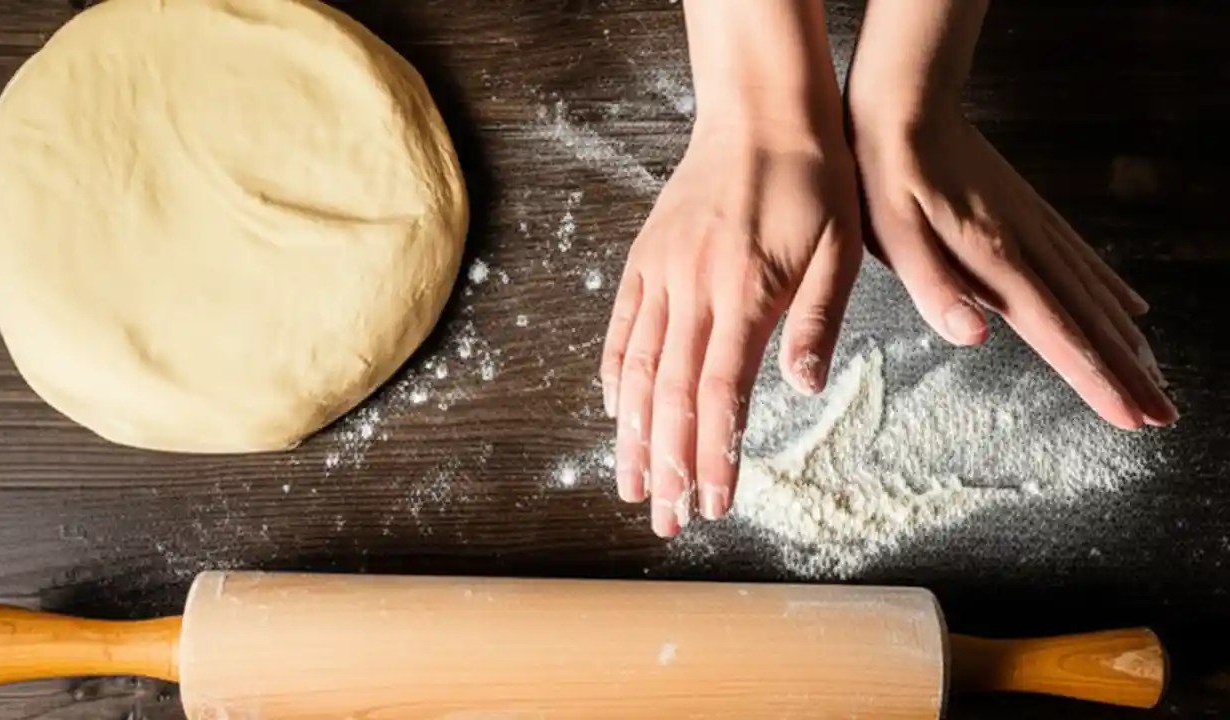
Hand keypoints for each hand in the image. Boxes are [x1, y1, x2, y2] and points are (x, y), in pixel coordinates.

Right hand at [600, 125, 862, 536]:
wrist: (763, 113)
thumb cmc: (813, 182)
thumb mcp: (839, 249)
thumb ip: (817, 319)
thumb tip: (802, 388)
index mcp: (745, 293)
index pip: (719, 393)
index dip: (713, 454)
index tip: (713, 502)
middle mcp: (693, 290)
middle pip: (669, 395)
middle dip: (667, 464)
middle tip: (664, 518)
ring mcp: (662, 274)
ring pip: (636, 369)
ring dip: (631, 433)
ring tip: (630, 484)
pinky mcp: (645, 259)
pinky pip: (621, 326)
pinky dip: (613, 374)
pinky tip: (612, 412)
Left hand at [850, 111, 1176, 428]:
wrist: (907, 102)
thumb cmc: (888, 173)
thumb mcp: (893, 235)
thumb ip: (933, 287)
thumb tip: (973, 335)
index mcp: (995, 261)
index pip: (1058, 333)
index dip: (1097, 379)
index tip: (1132, 417)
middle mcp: (1028, 247)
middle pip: (1090, 323)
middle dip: (1128, 375)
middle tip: (1163, 416)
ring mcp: (1034, 228)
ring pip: (1094, 295)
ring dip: (1127, 341)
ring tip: (1156, 378)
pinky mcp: (1028, 214)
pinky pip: (1083, 260)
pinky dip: (1111, 290)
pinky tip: (1132, 308)